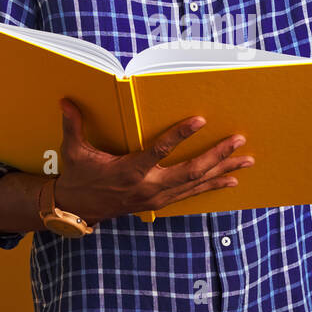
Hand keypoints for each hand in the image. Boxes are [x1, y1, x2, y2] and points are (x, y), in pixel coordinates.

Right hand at [52, 97, 254, 225]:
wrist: (78, 210)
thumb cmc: (79, 177)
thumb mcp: (75, 151)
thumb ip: (74, 125)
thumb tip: (65, 101)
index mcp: (130, 171)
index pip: (160, 151)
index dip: (180, 135)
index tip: (200, 120)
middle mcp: (149, 186)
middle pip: (190, 171)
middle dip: (217, 155)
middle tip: (238, 140)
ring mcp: (158, 197)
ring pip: (196, 184)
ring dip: (223, 171)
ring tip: (246, 161)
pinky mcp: (161, 202)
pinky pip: (192, 194)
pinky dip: (212, 186)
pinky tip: (231, 181)